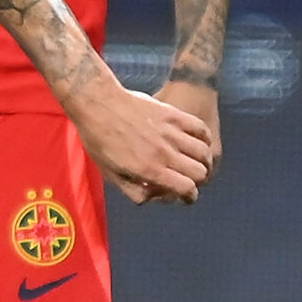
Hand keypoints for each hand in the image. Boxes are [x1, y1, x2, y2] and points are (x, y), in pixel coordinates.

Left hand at [73, 81, 212, 205]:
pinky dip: (204, 139)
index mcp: (149, 169)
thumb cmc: (99, 139)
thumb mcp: (110, 173)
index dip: (189, 196)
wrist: (98, 103)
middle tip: (189, 178)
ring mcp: (171, 132)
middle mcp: (164, 153)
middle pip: (199, 173)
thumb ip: (133, 190)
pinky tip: (197, 142)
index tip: (186, 196)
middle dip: (197, 180)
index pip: (186, 188)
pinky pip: (201, 129)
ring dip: (203, 161)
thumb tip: (152, 198)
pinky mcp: (173, 115)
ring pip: (204, 152)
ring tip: (195, 162)